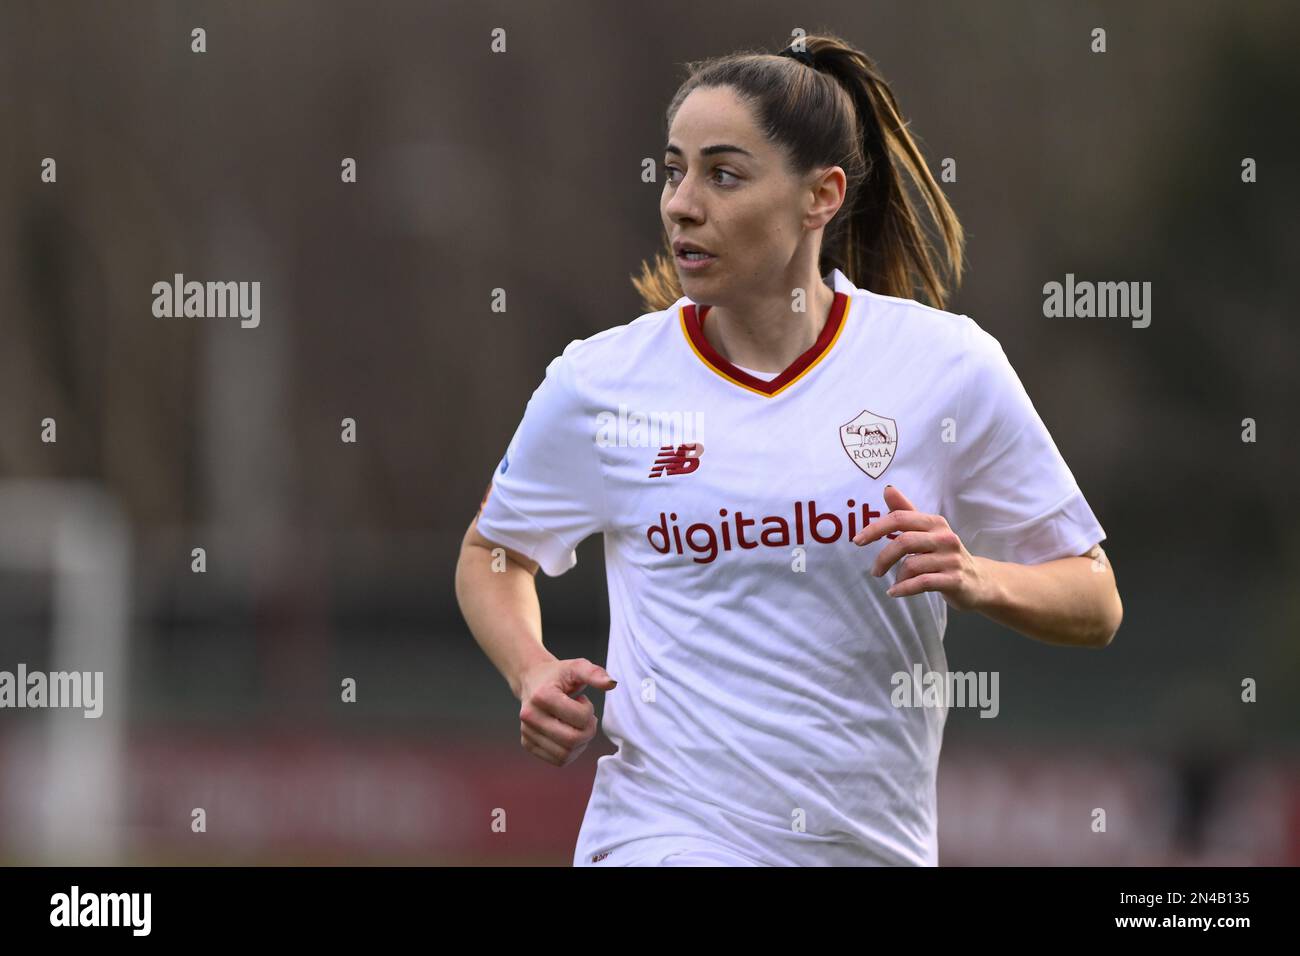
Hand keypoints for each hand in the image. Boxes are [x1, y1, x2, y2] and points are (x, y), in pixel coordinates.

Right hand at [516, 657, 616, 766]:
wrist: (532, 679)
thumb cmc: (557, 675)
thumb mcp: (577, 667)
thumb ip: (594, 673)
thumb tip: (611, 683)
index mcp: (542, 696)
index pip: (579, 718)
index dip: (589, 711)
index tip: (583, 701)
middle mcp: (530, 716)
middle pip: (572, 740)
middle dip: (588, 731)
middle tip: (585, 718)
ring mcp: (526, 732)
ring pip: (565, 755)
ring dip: (580, 743)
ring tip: (576, 725)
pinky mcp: (527, 743)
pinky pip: (558, 760)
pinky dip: (570, 751)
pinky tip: (568, 733)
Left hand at [853, 484, 989, 611]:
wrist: (980, 581)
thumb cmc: (945, 554)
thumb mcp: (928, 531)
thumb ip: (906, 512)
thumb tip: (887, 489)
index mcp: (935, 522)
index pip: (900, 518)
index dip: (875, 528)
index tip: (857, 541)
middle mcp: (945, 537)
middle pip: (904, 542)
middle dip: (883, 557)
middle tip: (874, 571)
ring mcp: (951, 559)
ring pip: (911, 565)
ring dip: (897, 577)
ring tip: (896, 583)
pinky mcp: (955, 579)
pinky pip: (922, 583)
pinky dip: (904, 589)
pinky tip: (894, 592)